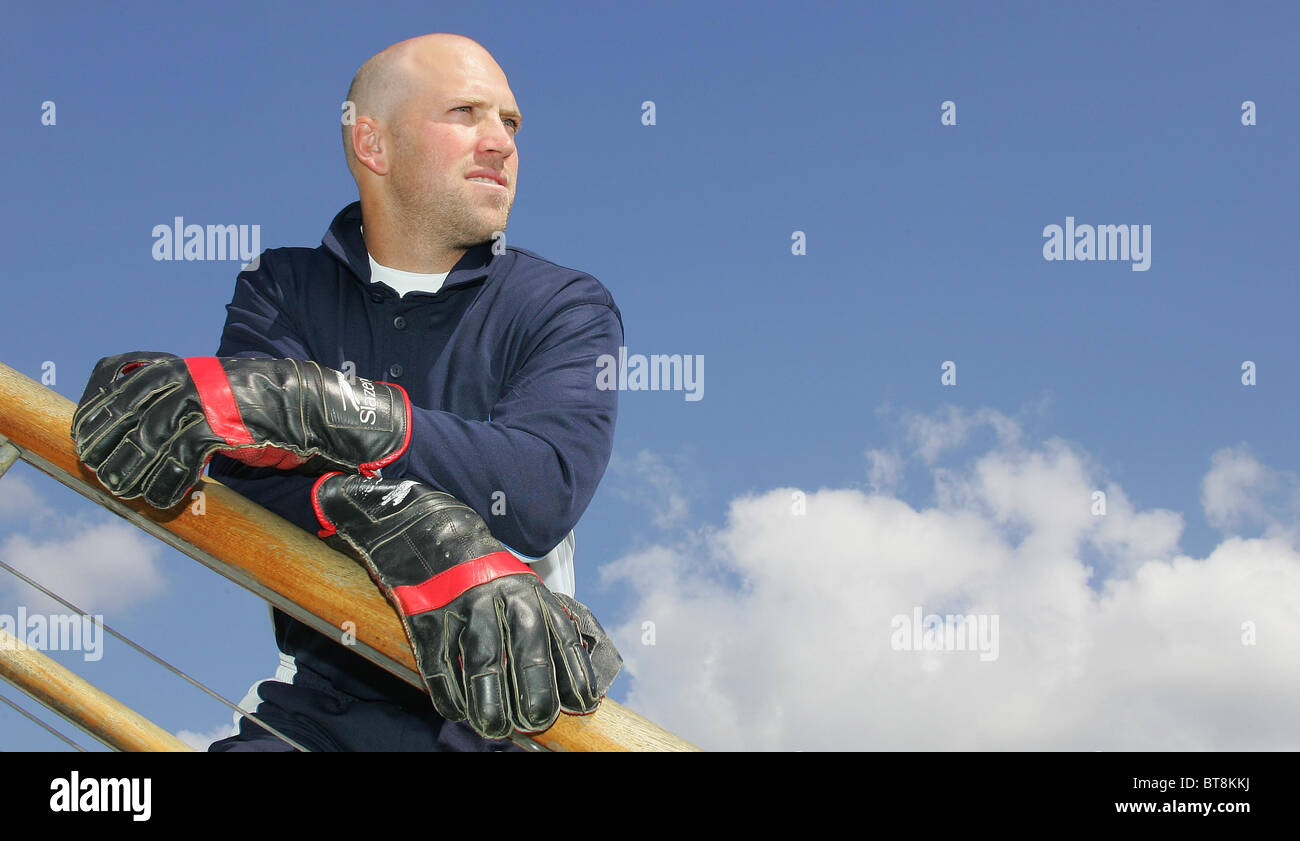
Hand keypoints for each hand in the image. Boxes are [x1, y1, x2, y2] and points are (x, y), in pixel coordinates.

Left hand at [70, 354, 410, 507]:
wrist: (326, 412)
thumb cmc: (277, 412)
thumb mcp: (225, 398)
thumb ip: (191, 406)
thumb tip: (153, 432)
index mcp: (188, 366)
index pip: (121, 370)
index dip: (97, 401)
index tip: (83, 430)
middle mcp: (192, 375)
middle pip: (125, 404)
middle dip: (104, 440)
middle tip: (98, 468)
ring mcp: (208, 397)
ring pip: (147, 434)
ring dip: (130, 468)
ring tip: (122, 489)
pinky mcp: (224, 423)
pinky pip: (180, 456)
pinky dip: (167, 482)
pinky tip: (164, 498)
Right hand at [312, 472, 620, 737]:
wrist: (429, 536)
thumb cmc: (487, 574)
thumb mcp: (527, 588)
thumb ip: (556, 624)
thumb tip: (588, 672)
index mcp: (530, 593)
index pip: (560, 633)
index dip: (573, 670)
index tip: (583, 702)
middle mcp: (501, 597)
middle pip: (524, 646)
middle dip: (533, 687)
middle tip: (537, 720)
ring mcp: (462, 606)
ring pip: (481, 657)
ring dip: (489, 697)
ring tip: (495, 727)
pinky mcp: (427, 617)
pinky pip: (439, 660)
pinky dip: (447, 690)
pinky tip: (456, 711)